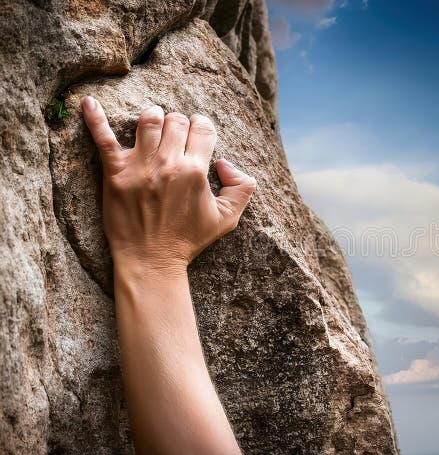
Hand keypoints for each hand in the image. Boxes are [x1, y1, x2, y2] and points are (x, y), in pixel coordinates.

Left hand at [81, 96, 256, 271]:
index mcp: (196, 172)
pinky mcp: (115, 173)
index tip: (199, 135)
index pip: (202, 128)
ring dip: (154, 118)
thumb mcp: (228, 218)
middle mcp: (168, 165)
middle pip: (176, 121)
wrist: (151, 261)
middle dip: (180, 124)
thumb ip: (242, 187)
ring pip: (148, 121)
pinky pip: (103, 138)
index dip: (203, 128)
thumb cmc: (188, 240)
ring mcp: (140, 167)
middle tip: (176, 138)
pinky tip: (89, 102)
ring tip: (154, 124)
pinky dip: (95, 118)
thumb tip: (226, 163)